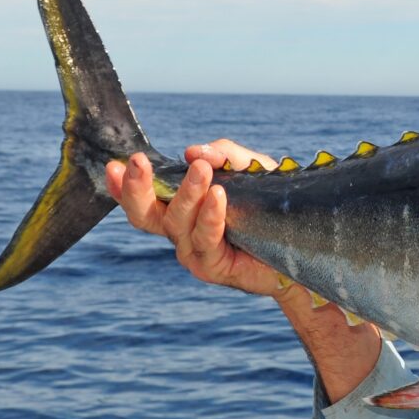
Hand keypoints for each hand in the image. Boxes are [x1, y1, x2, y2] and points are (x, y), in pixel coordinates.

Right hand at [107, 140, 284, 295]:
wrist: (304, 246)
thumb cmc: (272, 206)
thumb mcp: (252, 170)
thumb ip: (225, 156)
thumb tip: (195, 151)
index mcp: (181, 207)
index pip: (143, 197)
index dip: (122, 186)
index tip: (114, 165)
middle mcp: (180, 231)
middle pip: (144, 215)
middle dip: (136, 189)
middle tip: (138, 162)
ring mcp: (194, 251)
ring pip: (177, 223)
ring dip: (187, 194)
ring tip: (202, 171)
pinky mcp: (213, 267)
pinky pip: (205, 239)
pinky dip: (211, 216)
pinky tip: (219, 196)